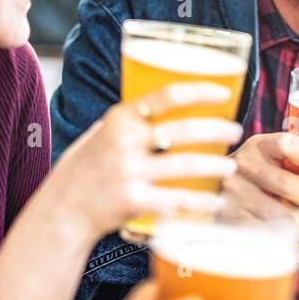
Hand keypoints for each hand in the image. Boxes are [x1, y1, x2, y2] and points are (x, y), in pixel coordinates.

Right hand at [52, 82, 241, 237]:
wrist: (63, 208)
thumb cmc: (89, 167)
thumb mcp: (104, 133)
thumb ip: (134, 122)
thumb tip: (178, 106)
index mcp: (120, 118)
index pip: (167, 95)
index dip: (201, 91)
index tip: (225, 94)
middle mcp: (124, 142)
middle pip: (185, 129)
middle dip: (218, 129)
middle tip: (235, 132)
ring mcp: (129, 172)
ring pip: (186, 165)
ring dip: (216, 166)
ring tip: (231, 167)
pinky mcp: (133, 201)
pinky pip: (176, 200)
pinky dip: (201, 201)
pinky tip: (216, 202)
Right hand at [222, 131, 298, 249]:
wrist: (209, 185)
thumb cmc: (257, 174)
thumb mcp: (270, 158)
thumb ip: (298, 163)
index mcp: (260, 145)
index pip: (285, 144)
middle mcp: (243, 165)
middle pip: (283, 182)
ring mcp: (232, 193)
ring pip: (270, 212)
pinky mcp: (226, 217)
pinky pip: (255, 232)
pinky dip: (279, 243)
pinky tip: (298, 251)